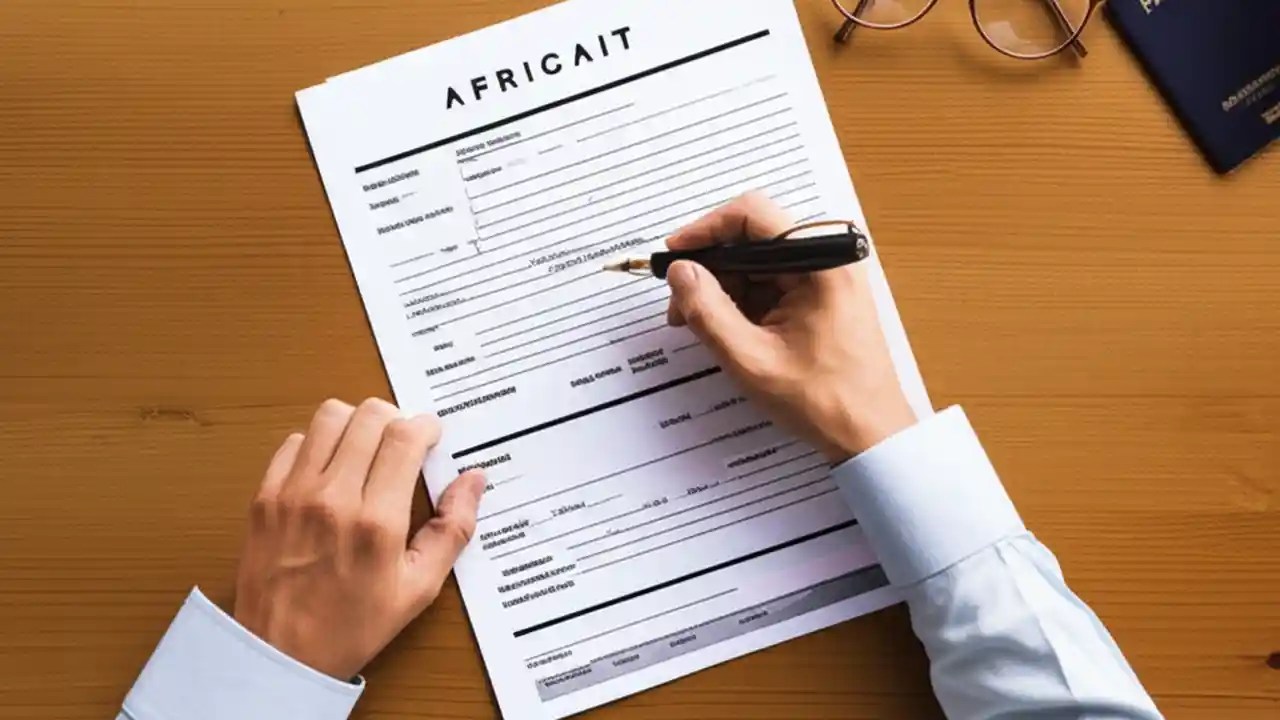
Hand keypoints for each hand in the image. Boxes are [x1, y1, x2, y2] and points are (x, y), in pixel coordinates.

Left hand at [233, 398, 484, 679]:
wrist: (281, 654)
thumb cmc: (352, 626)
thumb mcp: (419, 588)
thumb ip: (452, 529)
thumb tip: (474, 481)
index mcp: (376, 521)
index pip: (405, 437)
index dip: (425, 425)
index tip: (431, 434)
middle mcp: (333, 498)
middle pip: (369, 416)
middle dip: (395, 419)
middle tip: (403, 441)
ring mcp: (293, 494)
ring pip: (329, 416)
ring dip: (356, 422)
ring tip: (367, 446)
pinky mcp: (264, 497)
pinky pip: (293, 442)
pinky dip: (317, 443)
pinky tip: (330, 467)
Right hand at [665, 192, 916, 462]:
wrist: (870, 433)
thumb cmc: (824, 401)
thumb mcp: (751, 359)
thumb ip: (708, 311)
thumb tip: (679, 272)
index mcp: (821, 262)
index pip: (752, 215)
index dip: (705, 229)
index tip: (675, 253)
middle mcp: (829, 258)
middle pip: (753, 238)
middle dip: (710, 267)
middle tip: (680, 304)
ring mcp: (828, 277)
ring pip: (758, 262)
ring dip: (724, 287)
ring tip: (698, 324)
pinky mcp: (823, 296)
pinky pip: (773, 282)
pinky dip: (744, 301)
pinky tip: (726, 328)